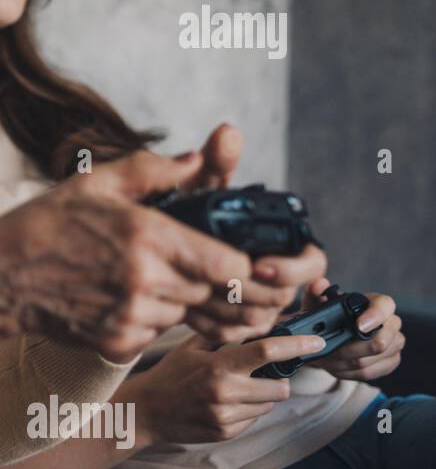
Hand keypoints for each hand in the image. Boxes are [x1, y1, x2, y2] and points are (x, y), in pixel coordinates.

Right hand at [0, 148, 255, 362]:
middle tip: (173, 260)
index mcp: (148, 236)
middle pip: (213, 292)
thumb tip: (197, 162)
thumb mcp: (95, 184)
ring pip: (186, 314)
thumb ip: (152, 171)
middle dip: (204, 277)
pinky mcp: (118, 343)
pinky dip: (148, 317)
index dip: (237, 261)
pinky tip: (118, 297)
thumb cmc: (44, 225)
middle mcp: (145, 281)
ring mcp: (132, 317)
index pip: (232, 266)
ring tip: (137, 276)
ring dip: (175, 298)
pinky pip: (156, 333)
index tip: (224, 252)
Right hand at [122, 330, 326, 445]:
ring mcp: (226, 416)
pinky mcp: (226, 433)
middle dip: (276, 379)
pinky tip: (224, 405)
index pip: (267, 352)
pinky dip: (247, 411)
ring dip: (261, 396)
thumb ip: (225, 335)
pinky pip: (254, 419)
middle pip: (280, 386)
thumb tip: (259, 320)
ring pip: (269, 405)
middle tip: (259, 374)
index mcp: (217, 366)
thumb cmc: (171, 373)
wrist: (146, 411)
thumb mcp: (192, 347)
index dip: (297, 345)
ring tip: (235, 390)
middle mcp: (224, 392)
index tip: (317, 341)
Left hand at [143, 122, 327, 343]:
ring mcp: (256, 304)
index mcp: (283, 243)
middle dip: (258, 294)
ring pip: (260, 321)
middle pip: (286, 298)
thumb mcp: (199, 188)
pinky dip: (213, 325)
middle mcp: (276, 276)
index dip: (292, 269)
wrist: (155, 248)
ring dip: (232, 311)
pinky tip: (190, 312)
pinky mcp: (230, 325)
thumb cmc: (186, 212)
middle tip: (225, 286)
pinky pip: (233, 335)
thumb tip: (226, 132)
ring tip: (201, 296)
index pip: (313, 264)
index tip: (259, 264)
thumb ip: (215, 162)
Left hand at [296, 278, 405, 380]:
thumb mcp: (315, 306)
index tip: (358, 326)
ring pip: (373, 359)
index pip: (386, 305)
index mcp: (374, 303)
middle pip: (382, 341)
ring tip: (326, 360)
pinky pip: (371, 372)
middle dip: (351, 349)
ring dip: (346, 362)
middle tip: (329, 351)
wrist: (328, 339)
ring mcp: (394, 343)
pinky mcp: (390, 361)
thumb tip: (319, 283)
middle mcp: (391, 322)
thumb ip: (315, 293)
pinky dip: (349, 372)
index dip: (375, 316)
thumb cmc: (325, 318)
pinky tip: (336, 367)